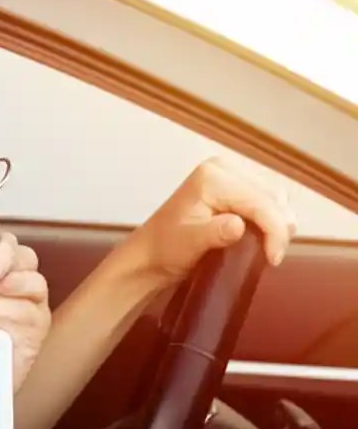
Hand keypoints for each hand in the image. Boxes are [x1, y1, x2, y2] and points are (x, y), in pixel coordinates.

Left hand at [129, 156, 297, 284]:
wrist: (149, 255)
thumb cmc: (165, 250)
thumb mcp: (188, 243)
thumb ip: (214, 233)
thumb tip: (238, 226)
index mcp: (213, 177)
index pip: (259, 201)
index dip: (274, 230)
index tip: (274, 259)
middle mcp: (224, 169)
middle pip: (272, 196)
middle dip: (280, 227)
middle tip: (274, 256)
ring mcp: (230, 177)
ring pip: (274, 197)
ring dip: (278, 223)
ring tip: (271, 249)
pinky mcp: (235, 189)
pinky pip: (266, 201)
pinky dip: (271, 219)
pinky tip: (267, 238)